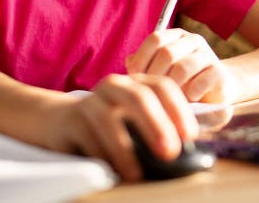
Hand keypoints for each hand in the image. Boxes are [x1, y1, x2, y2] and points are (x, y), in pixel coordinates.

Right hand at [45, 73, 197, 181]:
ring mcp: (91, 100)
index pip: (163, 87)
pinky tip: (110, 172)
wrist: (60, 120)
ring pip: (108, 119)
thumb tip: (198, 146)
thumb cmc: (111, 124)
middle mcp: (116, 86)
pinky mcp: (70, 119)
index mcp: (138, 83)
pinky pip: (86, 136)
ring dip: (123, 148)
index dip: (178, 109)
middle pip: (139, 97)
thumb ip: (164, 128)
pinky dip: (99, 155)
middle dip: (156, 125)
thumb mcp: (137, 120)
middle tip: (170, 152)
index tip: (190, 136)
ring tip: (136, 174)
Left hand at [125, 29, 240, 103]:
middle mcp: (193, 41)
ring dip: (172, 87)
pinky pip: (199, 82)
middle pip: (167, 53)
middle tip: (151, 93)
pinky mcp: (219, 73)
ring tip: (169, 98)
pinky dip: (189, 95)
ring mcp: (208, 55)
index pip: (155, 38)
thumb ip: (145, 65)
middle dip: (155, 76)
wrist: (217, 92)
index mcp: (176, 36)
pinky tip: (188, 100)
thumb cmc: (184, 82)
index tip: (135, 78)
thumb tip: (129, 62)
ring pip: (182, 68)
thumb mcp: (162, 71)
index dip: (142, 58)